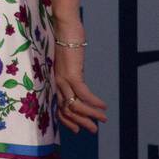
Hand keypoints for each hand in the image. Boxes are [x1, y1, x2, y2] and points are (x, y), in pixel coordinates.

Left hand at [52, 18, 107, 133]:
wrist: (63, 27)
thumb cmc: (66, 42)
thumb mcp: (69, 63)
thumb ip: (72, 75)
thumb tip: (79, 86)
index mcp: (55, 80)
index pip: (58, 106)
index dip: (67, 120)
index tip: (76, 130)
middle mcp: (57, 82)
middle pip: (66, 109)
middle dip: (80, 122)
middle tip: (93, 130)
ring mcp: (63, 78)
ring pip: (75, 104)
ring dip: (90, 115)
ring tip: (102, 119)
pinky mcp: (72, 73)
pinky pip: (83, 93)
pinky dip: (94, 102)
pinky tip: (103, 106)